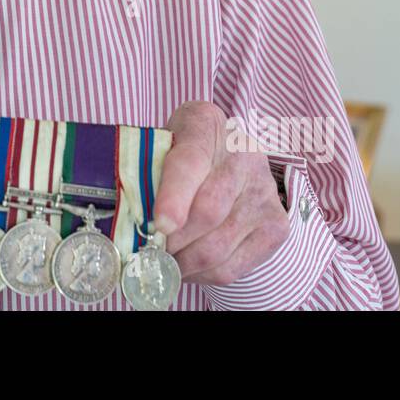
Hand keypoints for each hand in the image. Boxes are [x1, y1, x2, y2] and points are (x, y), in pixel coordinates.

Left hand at [152, 101, 289, 285]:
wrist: (227, 155)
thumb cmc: (179, 152)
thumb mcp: (158, 146)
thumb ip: (144, 173)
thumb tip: (123, 221)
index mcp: (205, 124)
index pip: (190, 161)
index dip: (175, 195)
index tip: (160, 223)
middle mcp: (243, 153)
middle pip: (207, 211)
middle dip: (171, 241)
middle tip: (146, 252)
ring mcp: (264, 190)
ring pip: (217, 246)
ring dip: (182, 263)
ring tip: (162, 262)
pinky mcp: (275, 225)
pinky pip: (232, 267)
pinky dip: (201, 275)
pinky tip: (187, 267)